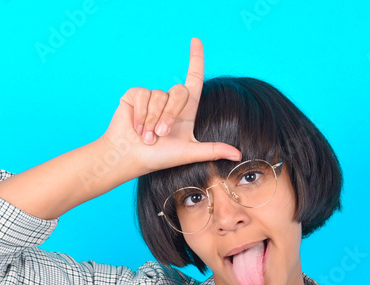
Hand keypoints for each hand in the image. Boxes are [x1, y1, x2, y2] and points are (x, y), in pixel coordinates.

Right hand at [101, 37, 242, 174]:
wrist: (130, 158)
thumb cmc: (159, 158)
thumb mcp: (189, 152)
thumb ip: (213, 150)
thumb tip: (239, 155)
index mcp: (185, 110)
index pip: (194, 79)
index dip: (196, 59)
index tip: (196, 40)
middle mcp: (169, 101)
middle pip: (180, 91)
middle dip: (169, 115)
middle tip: (160, 135)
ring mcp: (152, 97)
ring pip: (159, 96)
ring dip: (153, 120)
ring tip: (146, 137)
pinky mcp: (135, 95)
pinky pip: (143, 95)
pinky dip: (141, 115)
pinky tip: (136, 127)